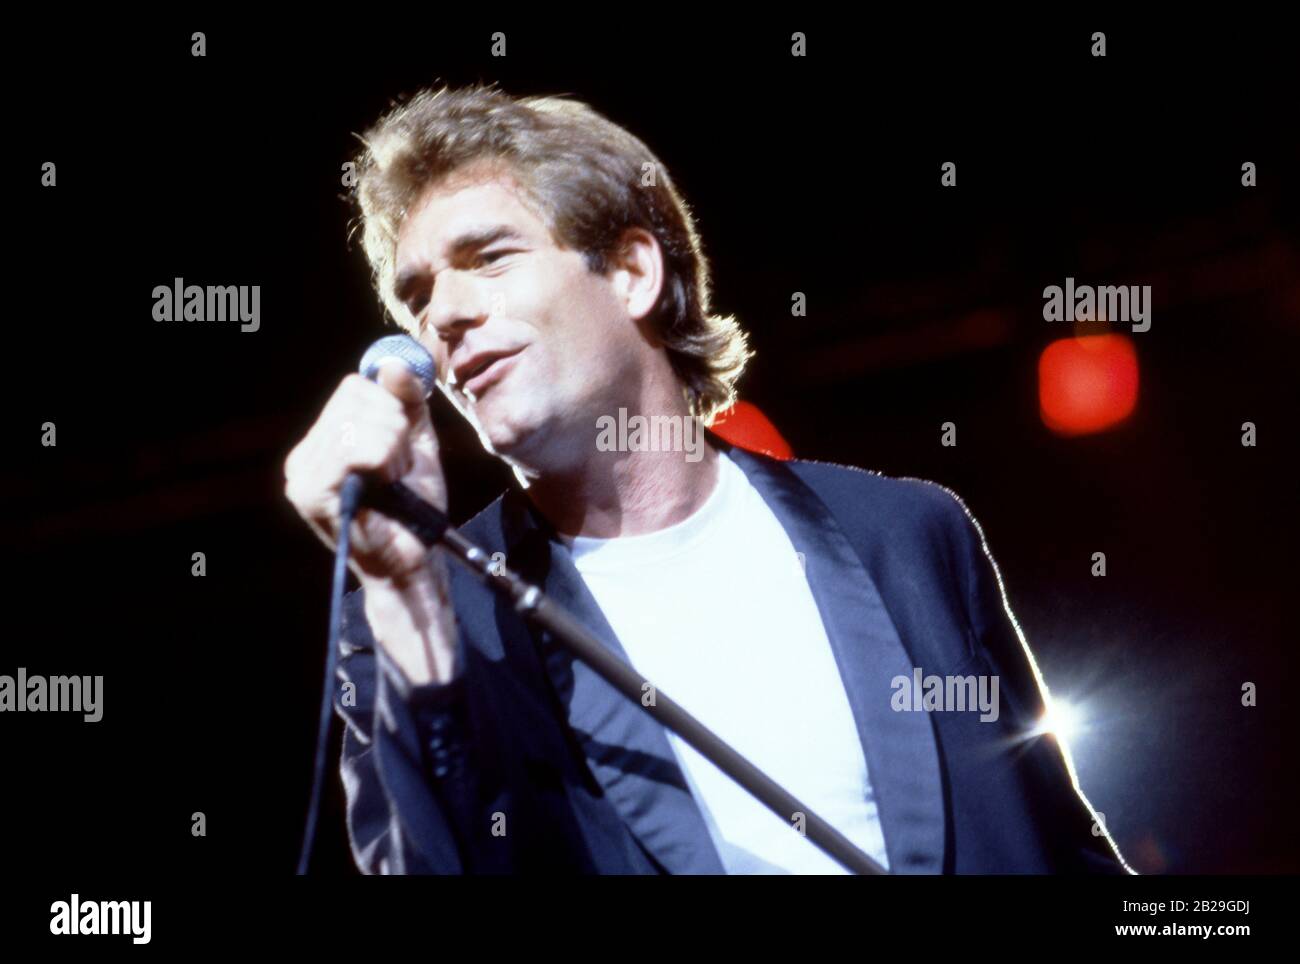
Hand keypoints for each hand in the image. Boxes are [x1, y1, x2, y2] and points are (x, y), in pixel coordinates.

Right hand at [284, 361, 447, 584]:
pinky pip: (355, 447)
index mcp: (324, 440)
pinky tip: (385, 486)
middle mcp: (304, 455)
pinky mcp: (312, 493)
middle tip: (399, 468)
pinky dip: (384, 461)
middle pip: (354, 397)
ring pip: (358, 421)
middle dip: (394, 428)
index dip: (391, 406)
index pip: (354, 387)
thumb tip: (393, 362)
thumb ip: (407, 402)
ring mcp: (302, 474)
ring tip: (393, 480)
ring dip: (393, 449)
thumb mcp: (417, 443)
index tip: (403, 446)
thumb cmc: (414, 506)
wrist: (414, 559)